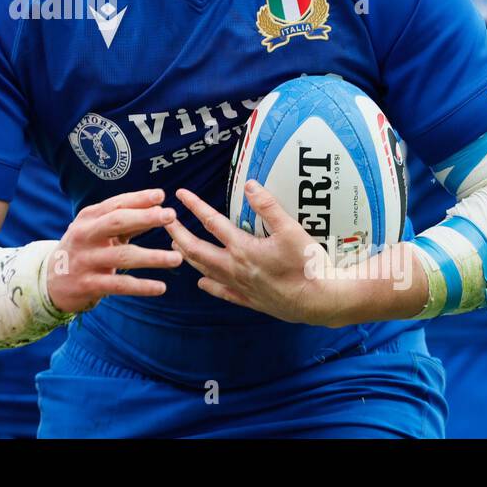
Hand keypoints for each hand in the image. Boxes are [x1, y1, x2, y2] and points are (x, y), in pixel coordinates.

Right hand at [46, 188, 182, 313]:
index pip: (116, 204)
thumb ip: (123, 220)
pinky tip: (161, 287)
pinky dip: (141, 286)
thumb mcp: (96, 230)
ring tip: (177, 258)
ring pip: (123, 256)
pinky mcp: (88, 284)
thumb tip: (157, 204)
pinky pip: (119, 285)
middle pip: (116, 222)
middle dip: (145, 218)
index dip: (139, 199)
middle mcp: (85, 235)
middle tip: (171, 216)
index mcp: (88, 217)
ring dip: (152, 257)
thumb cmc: (84, 249)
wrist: (51, 281)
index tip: (162, 195)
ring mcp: (86, 260)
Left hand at [165, 181, 347, 325]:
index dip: (194, 206)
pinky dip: (209, 285)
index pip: (211, 223)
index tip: (180, 194)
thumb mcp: (292, 230)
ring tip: (176, 246)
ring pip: (205, 271)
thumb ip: (269, 206)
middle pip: (196, 250)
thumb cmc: (309, 264)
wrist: (321, 301)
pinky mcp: (250, 300)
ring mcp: (241, 287)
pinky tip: (202, 282)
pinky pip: (222, 292)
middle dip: (178, 234)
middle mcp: (235, 269)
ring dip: (188, 257)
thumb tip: (249, 185)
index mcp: (243, 249)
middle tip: (165, 221)